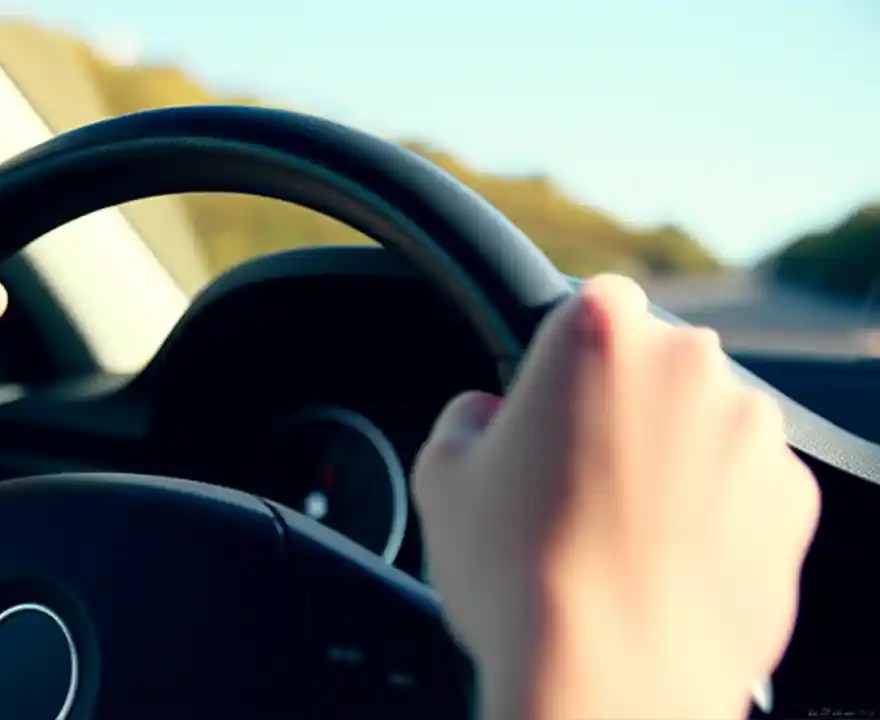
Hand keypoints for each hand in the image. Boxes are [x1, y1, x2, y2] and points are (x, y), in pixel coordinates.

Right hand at [412, 275, 819, 718]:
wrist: (606, 678)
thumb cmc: (517, 572)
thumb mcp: (442, 477)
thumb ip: (465, 418)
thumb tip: (484, 415)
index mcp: (599, 332)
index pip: (591, 305)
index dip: (564, 355)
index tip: (550, 403)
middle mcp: (689, 364)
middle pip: (654, 363)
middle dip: (620, 406)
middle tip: (573, 478)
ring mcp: (752, 431)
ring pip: (703, 424)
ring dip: (671, 456)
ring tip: (617, 530)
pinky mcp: (792, 498)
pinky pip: (745, 486)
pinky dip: (715, 510)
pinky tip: (663, 559)